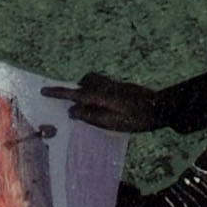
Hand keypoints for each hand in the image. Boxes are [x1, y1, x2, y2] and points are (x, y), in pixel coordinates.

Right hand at [44, 74, 167, 133]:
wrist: (162, 107)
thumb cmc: (139, 119)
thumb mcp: (113, 123)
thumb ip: (91, 116)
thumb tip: (72, 111)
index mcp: (102, 96)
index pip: (76, 94)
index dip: (59, 93)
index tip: (44, 90)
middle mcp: (107, 87)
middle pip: (85, 82)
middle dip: (76, 90)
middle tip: (73, 104)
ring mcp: (116, 85)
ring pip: (94, 82)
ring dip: (88, 91)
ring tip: (90, 109)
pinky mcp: (123, 87)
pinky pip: (103, 86)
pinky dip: (97, 93)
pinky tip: (104, 108)